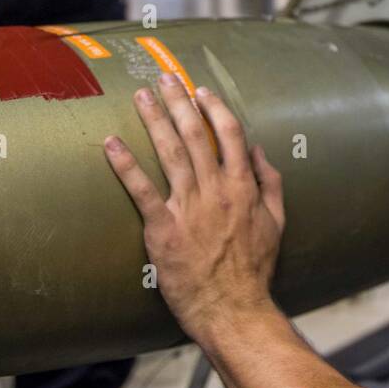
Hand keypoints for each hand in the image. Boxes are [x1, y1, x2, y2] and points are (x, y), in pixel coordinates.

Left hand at [103, 74, 286, 341]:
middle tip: (166, 79)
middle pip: (195, 135)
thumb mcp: (276, 222)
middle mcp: (216, 191)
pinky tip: (112, 144)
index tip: (201, 92)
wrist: (233, 308)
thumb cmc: (254, 269)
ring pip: (170, 154)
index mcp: (243, 188)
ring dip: (154, 121)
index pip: (229, 135)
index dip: (214, 108)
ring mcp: (189, 208)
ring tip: (142, 97)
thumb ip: (269, 184)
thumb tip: (259, 152)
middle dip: (179, 103)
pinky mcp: (163, 229)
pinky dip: (126, 166)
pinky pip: (142, 191)